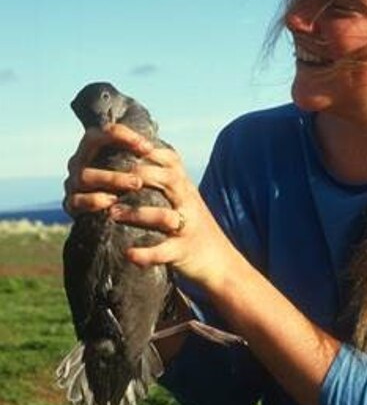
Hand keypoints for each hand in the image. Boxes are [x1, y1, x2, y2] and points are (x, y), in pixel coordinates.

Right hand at [63, 124, 153, 214]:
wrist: (109, 219)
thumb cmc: (126, 186)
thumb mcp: (132, 168)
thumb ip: (138, 155)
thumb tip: (155, 146)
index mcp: (92, 147)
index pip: (104, 131)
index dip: (125, 135)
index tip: (148, 147)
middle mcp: (79, 161)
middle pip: (89, 146)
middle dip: (118, 152)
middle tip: (141, 176)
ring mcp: (72, 182)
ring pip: (84, 175)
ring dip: (112, 179)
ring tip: (136, 185)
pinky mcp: (70, 203)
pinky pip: (77, 200)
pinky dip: (94, 199)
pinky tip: (112, 201)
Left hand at [107, 143, 240, 292]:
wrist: (219, 260)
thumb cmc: (193, 226)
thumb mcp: (184, 198)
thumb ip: (165, 179)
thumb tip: (135, 156)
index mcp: (185, 187)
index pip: (170, 160)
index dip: (147, 150)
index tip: (121, 144)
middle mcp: (188, 203)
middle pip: (168, 180)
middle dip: (139, 175)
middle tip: (108, 177)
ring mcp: (187, 227)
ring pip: (164, 216)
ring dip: (137, 213)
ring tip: (113, 213)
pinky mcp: (183, 251)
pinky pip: (163, 252)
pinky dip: (146, 254)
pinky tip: (129, 254)